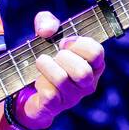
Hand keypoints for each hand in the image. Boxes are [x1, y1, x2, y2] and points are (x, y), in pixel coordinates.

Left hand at [13, 10, 104, 129]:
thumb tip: (46, 31)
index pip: (96, 52)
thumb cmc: (49, 58)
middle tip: (55, 56)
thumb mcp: (47, 35)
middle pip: (83, 72)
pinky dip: (40, 83)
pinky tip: (38, 81)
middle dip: (64, 58)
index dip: (78, 44)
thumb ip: (47, 22)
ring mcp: (73, 97)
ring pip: (63, 80)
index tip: (64, 43)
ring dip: (48, 67)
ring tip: (41, 62)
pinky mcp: (55, 107)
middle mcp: (87, 83)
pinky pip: (49, 94)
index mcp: (93, 65)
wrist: (33, 90)